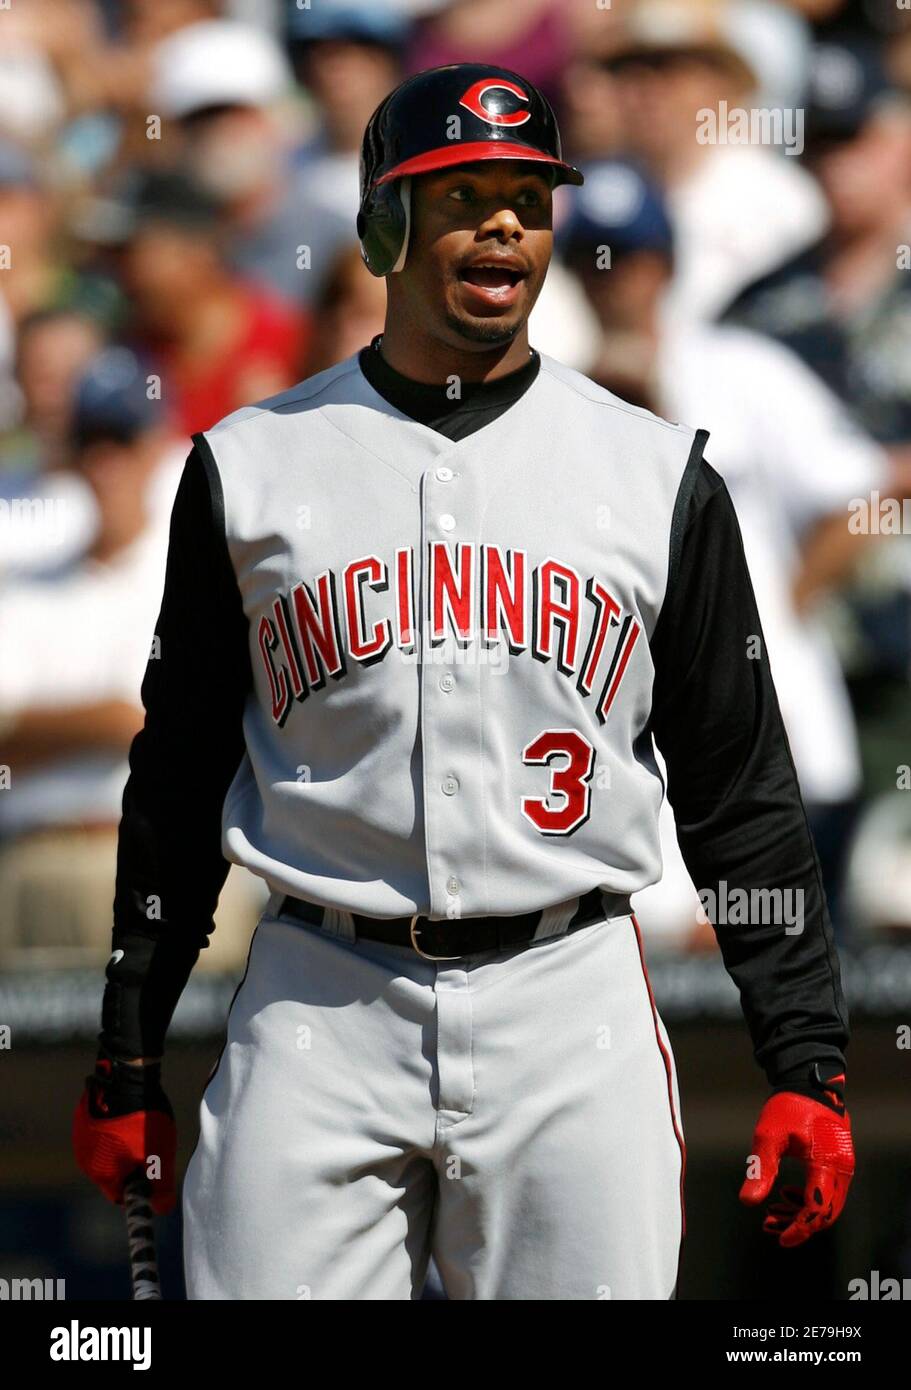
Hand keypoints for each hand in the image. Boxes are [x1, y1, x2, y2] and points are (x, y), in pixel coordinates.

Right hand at [72, 1050, 176, 1215]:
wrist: (127, 1077)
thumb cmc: (144, 1122)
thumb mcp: (160, 1157)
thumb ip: (161, 1188)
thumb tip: (162, 1210)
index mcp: (101, 1174)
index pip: (120, 1196)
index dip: (140, 1188)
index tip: (153, 1174)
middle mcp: (84, 1159)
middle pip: (113, 1173)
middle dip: (131, 1165)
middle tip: (151, 1146)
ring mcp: (81, 1136)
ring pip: (107, 1151)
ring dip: (122, 1146)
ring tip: (142, 1126)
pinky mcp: (83, 1116)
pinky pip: (101, 1131)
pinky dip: (114, 1128)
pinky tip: (130, 1113)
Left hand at [739, 1082, 853, 1246]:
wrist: (809, 1083)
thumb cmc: (789, 1106)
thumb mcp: (768, 1136)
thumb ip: (762, 1169)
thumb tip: (748, 1200)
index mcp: (827, 1163)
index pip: (818, 1209)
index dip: (799, 1228)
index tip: (780, 1237)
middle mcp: (842, 1168)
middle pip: (827, 1213)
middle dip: (798, 1225)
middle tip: (770, 1226)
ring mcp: (843, 1166)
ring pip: (828, 1205)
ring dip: (801, 1214)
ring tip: (772, 1213)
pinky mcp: (839, 1162)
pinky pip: (828, 1191)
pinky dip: (807, 1200)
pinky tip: (785, 1195)